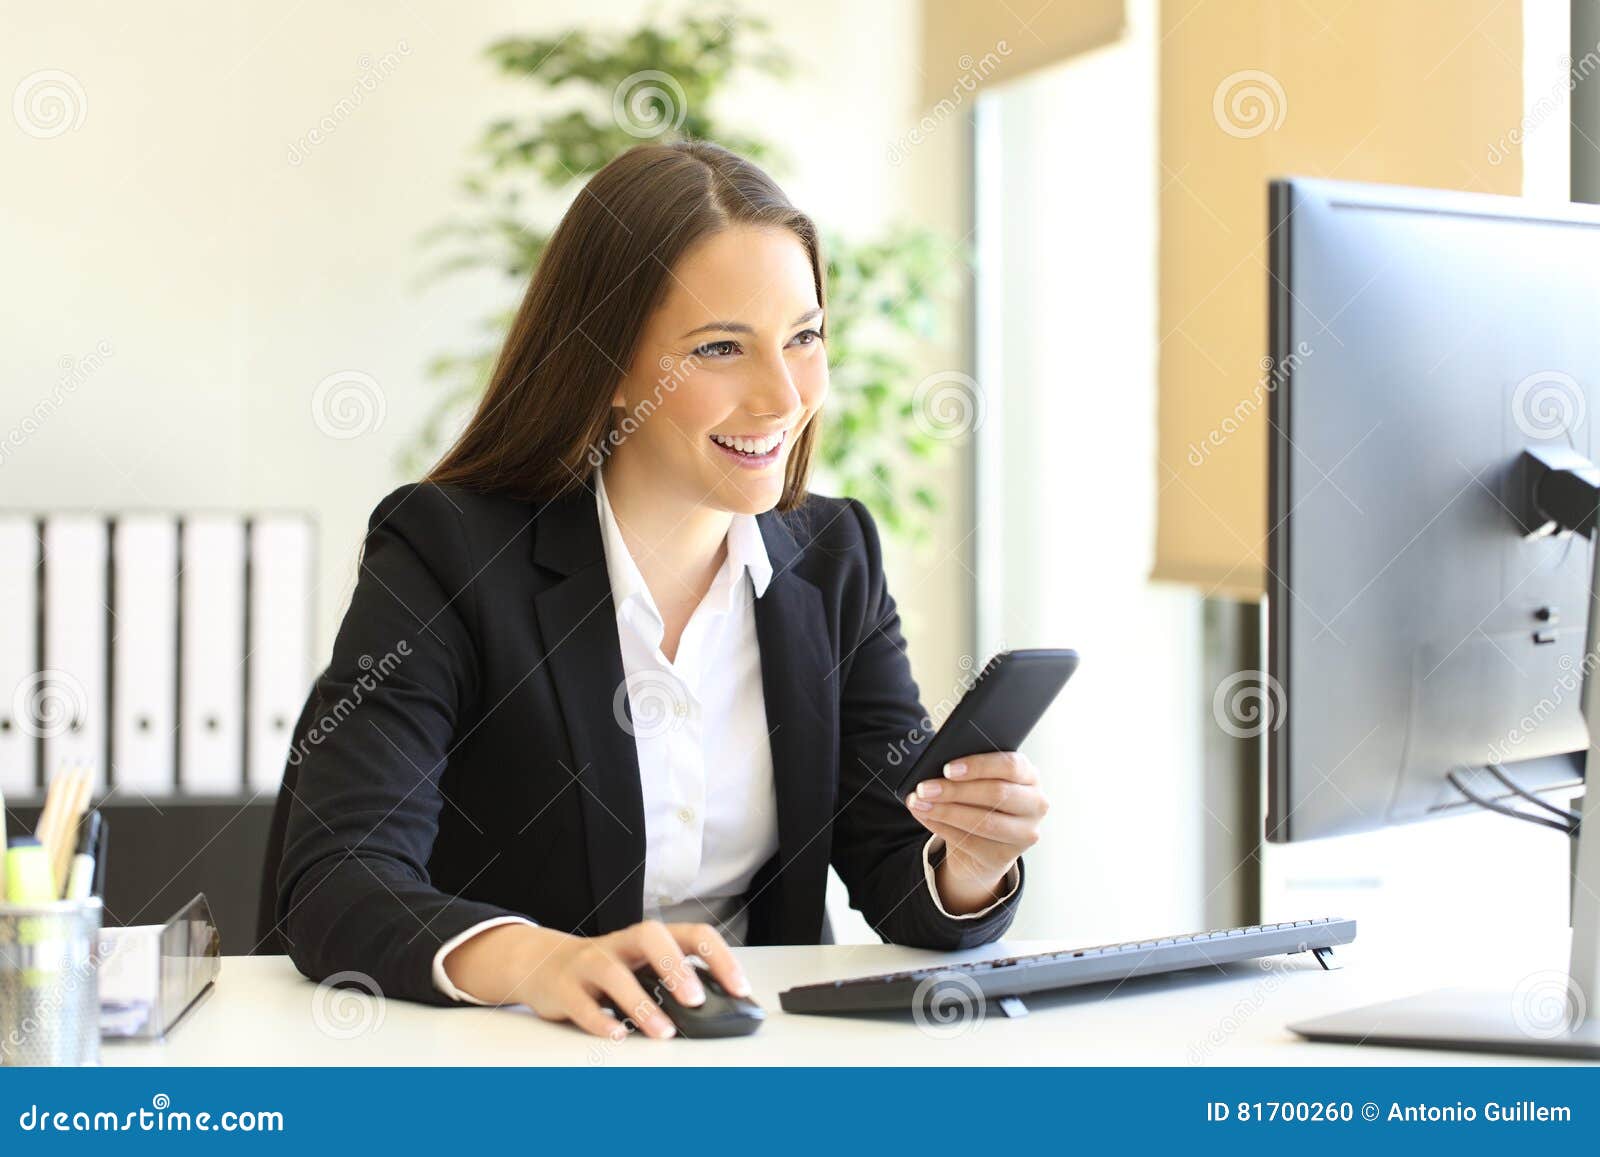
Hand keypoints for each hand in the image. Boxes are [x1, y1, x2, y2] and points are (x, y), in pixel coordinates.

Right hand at [441, 919, 749, 1040]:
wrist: (546, 964)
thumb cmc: (608, 969)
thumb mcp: (643, 968)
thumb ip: (674, 982)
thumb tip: (721, 1010)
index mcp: (650, 938)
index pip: (692, 933)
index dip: (719, 956)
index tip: (739, 987)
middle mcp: (622, 944)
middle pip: (652, 938)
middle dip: (677, 968)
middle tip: (696, 999)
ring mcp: (591, 962)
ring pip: (615, 974)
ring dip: (642, 1004)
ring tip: (664, 1031)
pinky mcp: (565, 987)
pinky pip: (581, 1003)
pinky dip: (600, 1021)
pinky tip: (617, 1036)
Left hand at [904, 752, 1046, 912]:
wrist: (985, 841)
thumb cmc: (980, 800)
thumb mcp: (980, 781)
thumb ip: (968, 773)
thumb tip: (934, 770)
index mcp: (1030, 776)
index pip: (1011, 766)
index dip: (978, 766)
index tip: (948, 768)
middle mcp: (1036, 804)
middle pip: (996, 794)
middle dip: (955, 791)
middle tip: (924, 788)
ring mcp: (1025, 833)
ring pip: (983, 822)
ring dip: (945, 812)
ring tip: (918, 803)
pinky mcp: (1006, 856)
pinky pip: (970, 842)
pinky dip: (941, 828)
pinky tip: (925, 817)